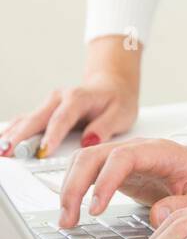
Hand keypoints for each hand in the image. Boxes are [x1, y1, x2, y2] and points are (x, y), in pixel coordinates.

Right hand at [1, 35, 141, 159]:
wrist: (112, 86)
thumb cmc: (117, 101)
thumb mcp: (121, 113)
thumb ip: (105, 127)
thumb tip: (89, 141)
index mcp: (78, 98)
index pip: (62, 118)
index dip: (51, 135)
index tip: (43, 151)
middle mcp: (60, 98)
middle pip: (37, 118)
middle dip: (21, 136)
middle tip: (8, 152)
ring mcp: (49, 103)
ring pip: (27, 119)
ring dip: (13, 134)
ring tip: (1, 150)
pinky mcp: (44, 110)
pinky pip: (25, 120)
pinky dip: (13, 131)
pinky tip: (4, 141)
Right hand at [57, 137, 186, 229]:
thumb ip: (185, 206)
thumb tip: (157, 215)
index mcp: (161, 151)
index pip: (124, 157)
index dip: (106, 181)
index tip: (96, 209)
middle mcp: (139, 149)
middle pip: (96, 154)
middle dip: (76, 184)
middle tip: (70, 219)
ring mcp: (125, 157)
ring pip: (85, 160)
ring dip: (70, 187)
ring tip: (67, 220)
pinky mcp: (118, 169)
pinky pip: (88, 171)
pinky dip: (74, 187)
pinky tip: (71, 210)